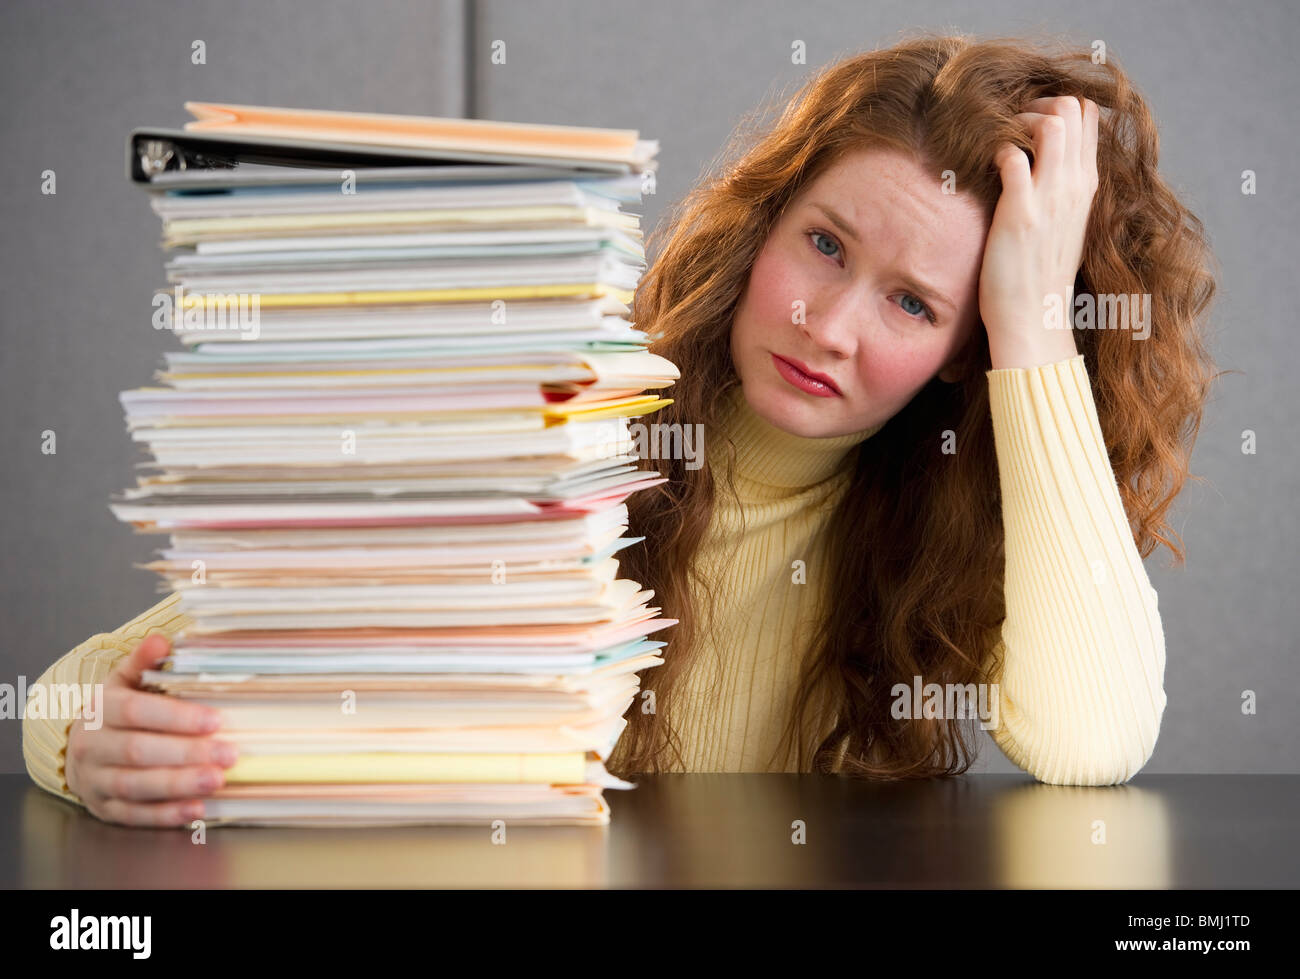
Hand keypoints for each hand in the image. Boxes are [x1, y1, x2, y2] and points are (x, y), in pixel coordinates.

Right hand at [65, 633, 237, 826]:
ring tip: (217, 780)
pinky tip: (197, 809)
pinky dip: (167, 814)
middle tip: (228, 754)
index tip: (215, 720)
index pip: (136, 711)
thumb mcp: (123, 681)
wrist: (79, 750)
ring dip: (179, 785)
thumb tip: (161, 639)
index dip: (176, 717)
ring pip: (136, 785)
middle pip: (138, 751)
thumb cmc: (114, 712)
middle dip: (186, 753)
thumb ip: (143, 662)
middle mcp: (92, 746)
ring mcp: (95, 780)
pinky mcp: (104, 809)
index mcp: (100, 710)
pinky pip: (135, 814)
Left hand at [979, 95, 1098, 367]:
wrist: (1033, 319)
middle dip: (1039, 102)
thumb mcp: (1062, 226)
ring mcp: (1049, 197)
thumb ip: (1058, 192)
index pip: (1087, 118)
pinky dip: (997, 150)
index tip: (1028, 124)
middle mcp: (1073, 185)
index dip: (1056, 106)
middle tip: (1010, 126)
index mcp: (1085, 186)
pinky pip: (1013, 156)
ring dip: (1020, 120)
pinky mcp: (1020, 212)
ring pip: (1053, 121)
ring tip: (999, 143)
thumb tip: (1039, 166)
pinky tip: (986, 168)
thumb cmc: (1038, 275)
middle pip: (1074, 106)